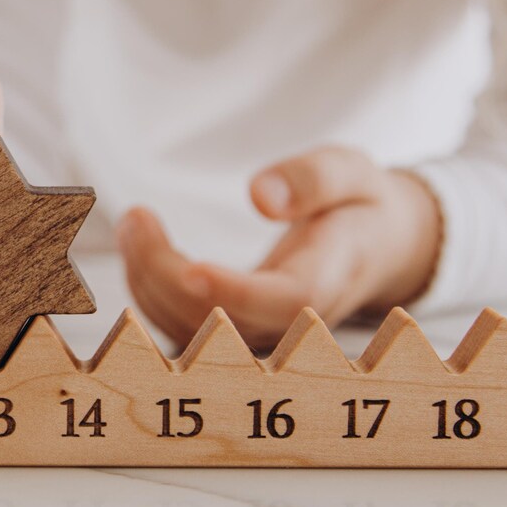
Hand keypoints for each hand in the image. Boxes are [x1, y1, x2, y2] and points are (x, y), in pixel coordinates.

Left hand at [116, 145, 442, 350]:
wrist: (373, 249)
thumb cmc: (359, 206)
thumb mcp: (355, 173)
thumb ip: (314, 179)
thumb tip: (260, 196)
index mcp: (329, 277)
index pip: (284, 301)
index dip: (235, 293)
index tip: (191, 268)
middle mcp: (290, 320)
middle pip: (219, 321)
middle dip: (165, 273)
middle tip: (136, 216)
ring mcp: (258, 333)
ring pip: (189, 330)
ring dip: (147, 279)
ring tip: (133, 222)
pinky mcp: (232, 331)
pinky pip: (179, 326)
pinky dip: (148, 288)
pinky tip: (138, 245)